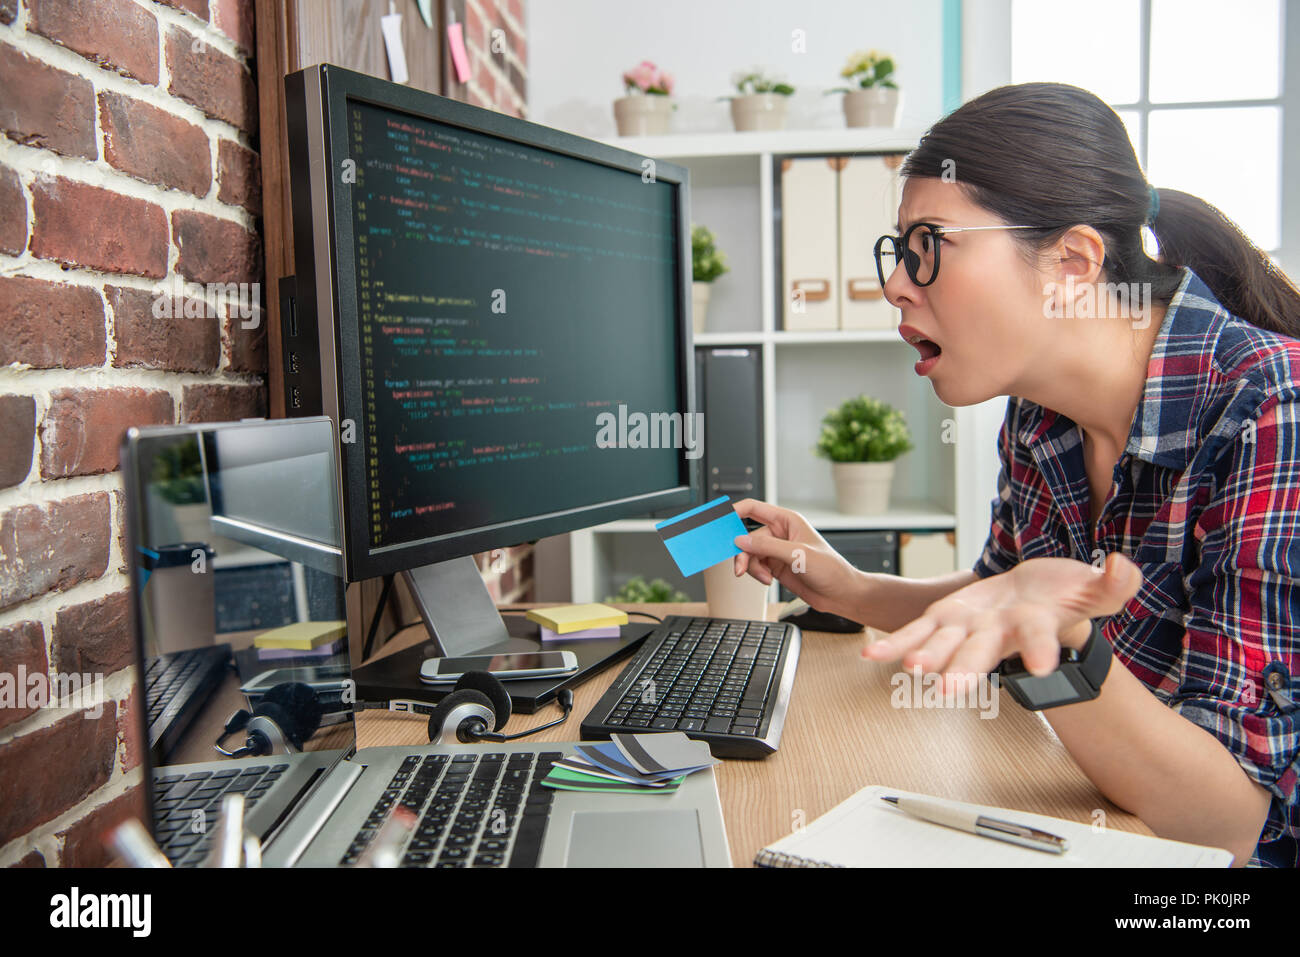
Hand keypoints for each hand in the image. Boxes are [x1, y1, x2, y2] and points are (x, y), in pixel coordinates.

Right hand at [731, 499, 863, 619]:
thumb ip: (767, 546)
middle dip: (742, 553)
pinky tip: (768, 580)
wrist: (840, 594)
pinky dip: (757, 575)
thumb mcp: (798, 555)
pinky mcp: (775, 566)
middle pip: (747, 536)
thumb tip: (741, 540)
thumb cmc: (830, 569)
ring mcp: (776, 551)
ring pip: (749, 554)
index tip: (721, 521)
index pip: (754, 508)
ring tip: (763, 578)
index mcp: (787, 521)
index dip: (735, 511)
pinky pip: (755, 567)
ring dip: (751, 567)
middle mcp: (780, 533)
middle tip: (740, 568)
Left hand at [863, 552, 1141, 690]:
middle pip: (983, 653)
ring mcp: (970, 628)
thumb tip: (1125, 568)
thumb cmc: (1067, 594)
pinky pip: (916, 633)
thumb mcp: (1097, 587)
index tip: (1042, 667)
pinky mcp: (946, 617)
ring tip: (910, 668)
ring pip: (946, 646)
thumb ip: (1114, 584)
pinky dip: (895, 644)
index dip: (1042, 650)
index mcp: (1035, 625)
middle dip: (967, 670)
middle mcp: (998, 633)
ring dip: (927, 657)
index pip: (1041, 638)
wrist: (1039, 594)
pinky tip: (872, 653)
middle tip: (951, 689)